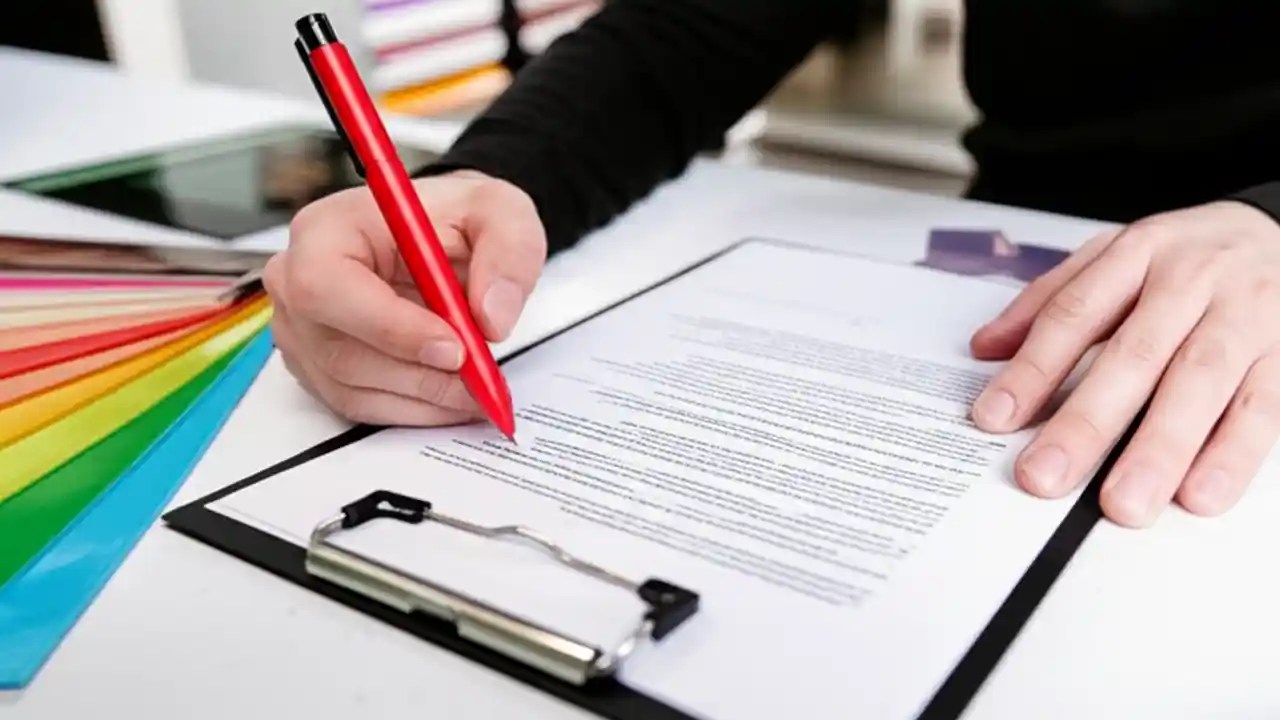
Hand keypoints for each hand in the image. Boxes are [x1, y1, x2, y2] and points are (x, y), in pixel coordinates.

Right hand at [263, 170, 546, 424]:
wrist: (438, 241)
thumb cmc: (453, 220)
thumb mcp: (500, 212)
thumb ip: (508, 251)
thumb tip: (492, 318)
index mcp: (326, 229)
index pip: (328, 286)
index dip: (390, 326)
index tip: (455, 348)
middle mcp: (296, 281)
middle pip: (340, 351)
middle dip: (421, 374)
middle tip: (482, 380)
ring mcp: (300, 331)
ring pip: (353, 388)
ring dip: (424, 398)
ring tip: (479, 388)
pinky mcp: (316, 367)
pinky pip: (360, 406)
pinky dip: (413, 409)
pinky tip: (452, 395)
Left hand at [970, 200, 1279, 526]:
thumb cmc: (1194, 254)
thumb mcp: (1119, 253)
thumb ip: (1051, 299)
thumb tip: (985, 347)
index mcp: (1139, 254)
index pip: (1074, 314)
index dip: (1031, 368)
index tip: (993, 417)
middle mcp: (1193, 282)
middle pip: (1133, 356)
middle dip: (1086, 422)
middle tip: (1045, 476)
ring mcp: (1247, 317)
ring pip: (1200, 384)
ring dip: (1159, 448)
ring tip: (1122, 502)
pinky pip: (1264, 408)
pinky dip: (1232, 455)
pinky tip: (1200, 494)